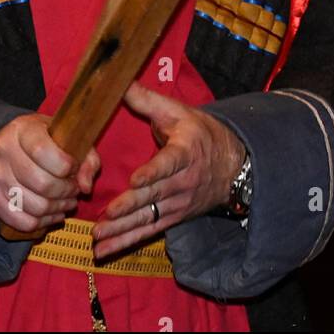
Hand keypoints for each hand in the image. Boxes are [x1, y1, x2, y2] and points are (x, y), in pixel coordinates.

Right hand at [0, 113, 100, 233]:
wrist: (4, 148)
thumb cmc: (42, 141)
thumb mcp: (66, 138)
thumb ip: (86, 157)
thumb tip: (86, 187)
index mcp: (22, 129)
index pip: (43, 151)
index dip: (66, 166)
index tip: (74, 168)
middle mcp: (4, 151)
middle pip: (42, 184)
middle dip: (66, 191)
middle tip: (74, 190)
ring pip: (35, 206)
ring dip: (58, 209)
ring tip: (67, 202)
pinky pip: (23, 222)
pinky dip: (43, 222)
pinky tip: (53, 214)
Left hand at [92, 84, 245, 259]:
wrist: (234, 164)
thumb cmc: (200, 133)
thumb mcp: (179, 112)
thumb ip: (148, 101)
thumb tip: (121, 82)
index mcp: (185, 151)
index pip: (169, 162)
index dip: (153, 172)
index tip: (136, 179)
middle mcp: (183, 180)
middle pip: (154, 195)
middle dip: (130, 206)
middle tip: (107, 214)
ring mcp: (178, 202)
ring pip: (149, 218)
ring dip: (123, 229)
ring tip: (99, 237)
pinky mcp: (173, 217)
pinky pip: (149, 231)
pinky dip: (127, 241)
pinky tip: (106, 250)